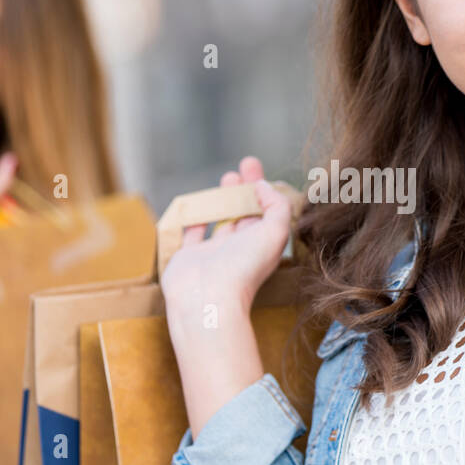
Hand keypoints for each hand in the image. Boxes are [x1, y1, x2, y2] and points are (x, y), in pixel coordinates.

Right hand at [159, 155, 291, 314]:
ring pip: (222, 219)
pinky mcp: (189, 255)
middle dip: (246, 189)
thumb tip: (263, 186)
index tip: (258, 169)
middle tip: (245, 165)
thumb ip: (276, 206)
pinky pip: (191, 232)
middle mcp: (240, 248)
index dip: (265, 189)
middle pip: (246, 212)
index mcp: (262, 245)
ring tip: (227, 177)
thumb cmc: (244, 269)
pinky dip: (194, 217)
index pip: (267, 212)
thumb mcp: (274, 232)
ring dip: (224, 199)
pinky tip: (198, 204)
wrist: (208, 299)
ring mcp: (214, 252)